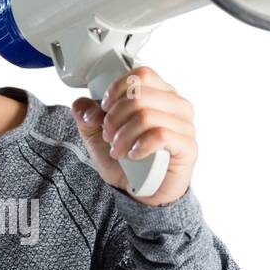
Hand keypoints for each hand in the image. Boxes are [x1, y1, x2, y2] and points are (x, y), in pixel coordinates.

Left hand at [70, 65, 196, 206]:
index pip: (142, 75)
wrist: (141, 194)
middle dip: (114, 117)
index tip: (104, 108)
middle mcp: (176, 106)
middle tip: (108, 135)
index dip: (117, 89)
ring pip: (147, 115)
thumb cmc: (127, 162)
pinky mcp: (188, 147)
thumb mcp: (98, 137)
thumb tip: (81, 105)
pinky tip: (132, 155)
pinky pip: (161, 135)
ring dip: (123, 134)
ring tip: (116, 150)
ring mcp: (185, 126)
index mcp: (160, 94)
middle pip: (139, 95)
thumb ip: (87, 117)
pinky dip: (139, 145)